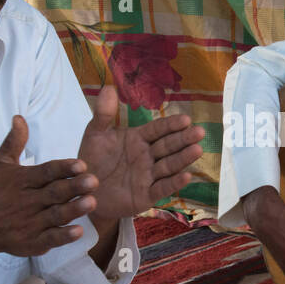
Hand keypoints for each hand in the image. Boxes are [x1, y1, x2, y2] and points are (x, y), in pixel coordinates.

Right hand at [0, 115, 98, 263]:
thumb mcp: (0, 165)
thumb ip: (14, 142)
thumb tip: (19, 117)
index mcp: (22, 181)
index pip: (46, 172)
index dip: (63, 168)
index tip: (81, 164)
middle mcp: (27, 201)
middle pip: (54, 193)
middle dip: (74, 187)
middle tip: (94, 181)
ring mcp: (30, 223)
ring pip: (55, 216)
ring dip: (73, 210)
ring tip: (92, 202)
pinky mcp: (32, 242)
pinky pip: (49, 239)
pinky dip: (63, 236)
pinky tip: (79, 232)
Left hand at [77, 84, 203, 222]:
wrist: (85, 191)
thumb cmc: (93, 160)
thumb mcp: (95, 135)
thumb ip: (103, 114)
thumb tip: (109, 87)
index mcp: (138, 139)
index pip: (158, 130)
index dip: (171, 125)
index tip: (186, 119)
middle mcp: (147, 156)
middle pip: (168, 146)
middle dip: (183, 139)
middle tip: (199, 131)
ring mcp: (148, 176)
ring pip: (169, 166)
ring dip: (183, 158)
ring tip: (197, 150)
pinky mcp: (146, 196)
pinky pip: (162, 188)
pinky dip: (174, 183)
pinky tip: (186, 176)